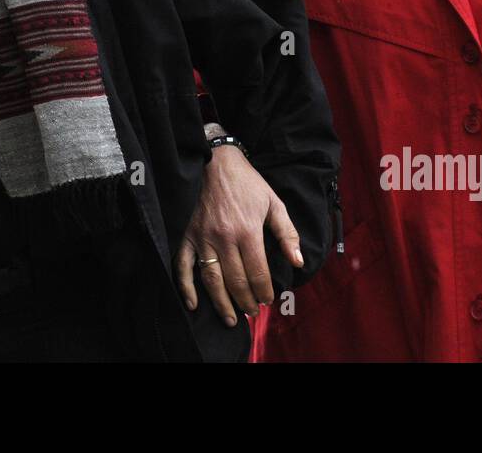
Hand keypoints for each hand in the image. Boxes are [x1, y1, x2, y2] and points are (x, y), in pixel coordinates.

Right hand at [175, 144, 303, 326]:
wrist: (216, 162)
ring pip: (212, 279)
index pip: (258, 273)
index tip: (268, 301)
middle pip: (236, 281)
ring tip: (231, 318)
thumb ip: (286, 233)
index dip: (264, 292)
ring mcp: (202, 238)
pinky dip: (186, 288)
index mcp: (248, 231)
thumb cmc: (247, 183)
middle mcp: (224, 238)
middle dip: (246, 302)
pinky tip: (194, 304)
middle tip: (252, 311)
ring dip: (222, 303)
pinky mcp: (187, 235)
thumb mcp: (274, 203)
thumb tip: (298, 261)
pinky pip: (183, 266)